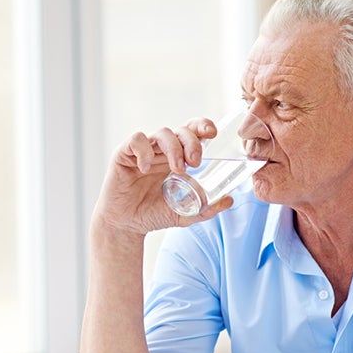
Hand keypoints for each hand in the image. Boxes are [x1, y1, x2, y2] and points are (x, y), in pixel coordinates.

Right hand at [91, 117, 234, 237]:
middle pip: (181, 130)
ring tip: (177, 170)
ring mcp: (143, 151)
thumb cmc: (152, 214)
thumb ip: (205, 208)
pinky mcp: (124, 154)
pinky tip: (146, 168)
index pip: (191, 131)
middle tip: (196, 162)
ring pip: (162, 133)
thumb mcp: (184, 213)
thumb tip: (229, 199)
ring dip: (174, 148)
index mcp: (177, 158)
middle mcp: (161, 151)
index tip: (212, 134)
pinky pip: (136, 140)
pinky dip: (144, 151)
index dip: (202, 126)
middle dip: (192, 142)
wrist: (125, 226)